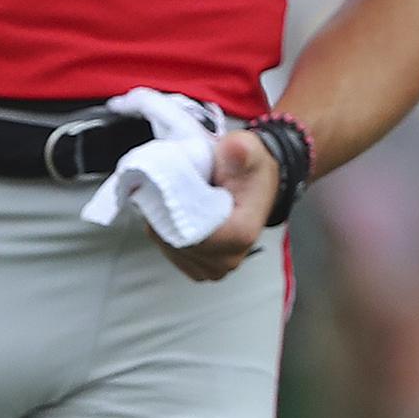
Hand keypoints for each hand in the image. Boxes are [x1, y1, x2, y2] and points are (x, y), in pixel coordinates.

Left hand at [151, 128, 276, 283]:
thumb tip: (235, 149)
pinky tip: (177, 214)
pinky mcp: (198, 268)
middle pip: (175, 239)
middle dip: (166, 211)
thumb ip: (240, 150)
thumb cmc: (249, 169)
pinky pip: (168, 250)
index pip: (191, 232)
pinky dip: (166, 231)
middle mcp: (228, 258)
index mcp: (240, 233)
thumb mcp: (247, 149)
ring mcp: (212, 267)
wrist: (254, 183)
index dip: (173, 208)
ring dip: (164, 220)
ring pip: (167, 244)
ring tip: (178, 199)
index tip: (170, 187)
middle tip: (172, 187)